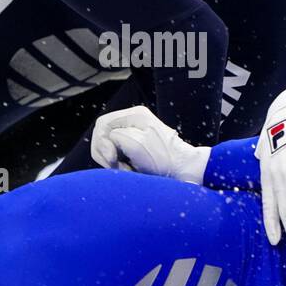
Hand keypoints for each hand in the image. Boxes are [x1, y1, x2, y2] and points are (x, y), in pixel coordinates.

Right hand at [91, 105, 209, 183]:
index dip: (102, 143)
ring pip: (108, 147)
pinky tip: (130, 170)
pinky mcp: (135, 147)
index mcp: (135, 115)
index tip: (112, 159)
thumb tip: (106, 141)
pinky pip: (117, 154)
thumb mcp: (135, 143)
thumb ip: (113, 136)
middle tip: (117, 167)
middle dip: (106, 154)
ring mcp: (134, 133)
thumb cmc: (164, 158)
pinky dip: (119, 165)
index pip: (103, 124)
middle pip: (103, 135)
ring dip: (112, 162)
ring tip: (127, 170)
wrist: (184, 170)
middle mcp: (133, 121)